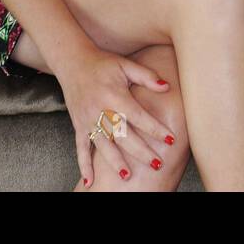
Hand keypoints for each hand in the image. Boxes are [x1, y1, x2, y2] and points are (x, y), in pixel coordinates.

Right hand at [59, 44, 176, 186]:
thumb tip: (167, 87)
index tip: (171, 139)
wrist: (73, 62)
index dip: (155, 129)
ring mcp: (87, 120)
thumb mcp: (126, 64)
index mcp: (115, 95)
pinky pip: (81, 148)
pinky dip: (84, 165)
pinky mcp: (78, 125)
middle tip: (157, 164)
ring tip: (128, 177)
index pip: (139, 116)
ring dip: (115, 162)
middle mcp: (100, 110)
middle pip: (123, 135)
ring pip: (103, 146)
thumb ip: (146, 76)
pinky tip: (89, 181)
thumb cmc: (103, 63)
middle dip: (141, 151)